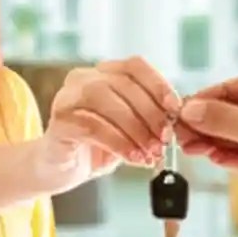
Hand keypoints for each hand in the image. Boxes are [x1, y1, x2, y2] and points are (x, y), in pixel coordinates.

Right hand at [35, 57, 180, 191]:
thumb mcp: (129, 129)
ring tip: (150, 152)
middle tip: (165, 139)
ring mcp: (67, 97)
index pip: (135, 66)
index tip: (175, 108)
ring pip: (107, 102)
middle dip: (150, 113)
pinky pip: (93, 126)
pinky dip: (118, 143)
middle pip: (123, 84)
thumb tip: (177, 121)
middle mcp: (83, 78)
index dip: (158, 84)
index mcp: (103, 73)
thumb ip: (148, 120)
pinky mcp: (59, 120)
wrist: (60, 170)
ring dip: (135, 129)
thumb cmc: (97, 147)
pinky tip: (132, 157)